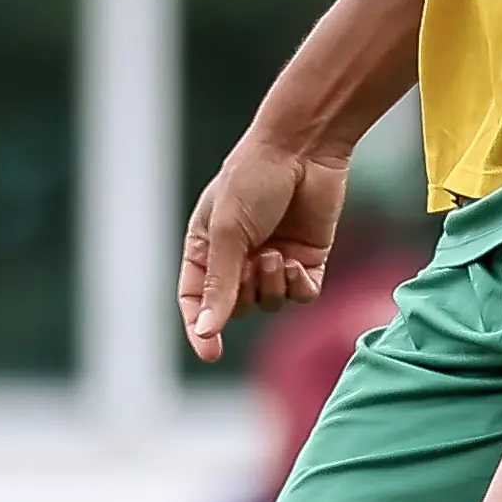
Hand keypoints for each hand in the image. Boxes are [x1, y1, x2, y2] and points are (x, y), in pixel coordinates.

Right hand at [178, 130, 351, 359]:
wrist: (304, 148)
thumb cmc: (254, 179)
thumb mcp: (228, 231)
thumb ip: (219, 284)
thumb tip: (206, 332)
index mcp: (206, 247)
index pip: (195, 300)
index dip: (199, 328)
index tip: (210, 353)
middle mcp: (238, 258)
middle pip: (235, 308)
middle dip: (243, 295)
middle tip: (251, 265)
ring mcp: (273, 260)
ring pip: (269, 303)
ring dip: (271, 286)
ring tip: (276, 254)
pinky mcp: (306, 259)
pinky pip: (300, 296)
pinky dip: (297, 286)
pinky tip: (296, 262)